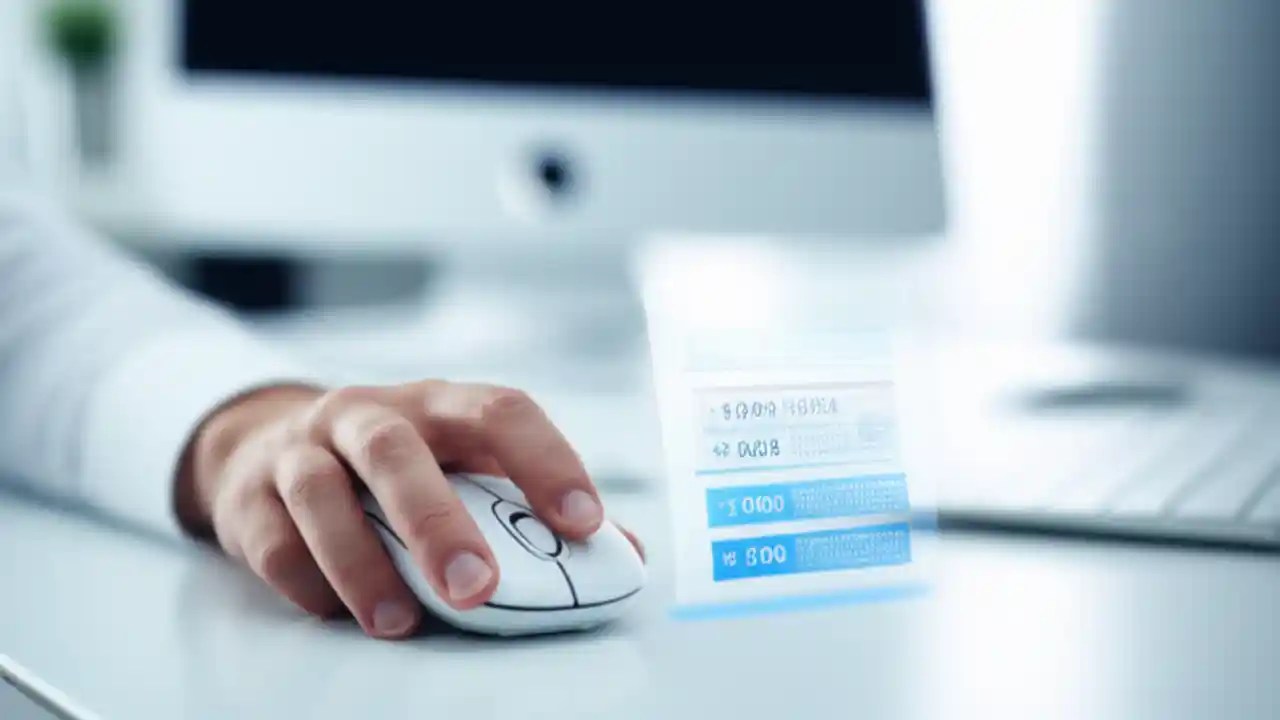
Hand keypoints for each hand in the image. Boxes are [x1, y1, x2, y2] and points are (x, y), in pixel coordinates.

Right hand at [176, 381, 642, 638]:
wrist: (266, 444)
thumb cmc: (396, 466)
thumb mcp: (462, 466)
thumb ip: (532, 507)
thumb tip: (625, 557)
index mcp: (438, 404)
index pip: (500, 411)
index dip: (546, 460)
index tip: (584, 522)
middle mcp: (367, 414)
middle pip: (397, 450)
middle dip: (437, 520)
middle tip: (477, 586)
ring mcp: (301, 449)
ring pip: (322, 491)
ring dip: (362, 561)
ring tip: (400, 622)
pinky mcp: (249, 495)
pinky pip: (271, 538)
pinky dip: (307, 580)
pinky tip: (338, 614)